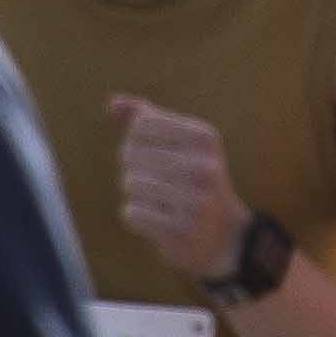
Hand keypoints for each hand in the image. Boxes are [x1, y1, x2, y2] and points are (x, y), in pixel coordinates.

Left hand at [109, 95, 251, 285]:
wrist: (223, 234)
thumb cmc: (193, 179)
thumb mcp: (181, 143)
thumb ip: (147, 118)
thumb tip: (113, 102)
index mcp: (204, 137)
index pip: (141, 124)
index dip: (135, 139)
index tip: (154, 152)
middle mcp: (204, 166)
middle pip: (130, 153)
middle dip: (133, 168)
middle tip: (156, 181)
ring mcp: (194, 200)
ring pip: (130, 183)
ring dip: (136, 194)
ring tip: (159, 200)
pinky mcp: (180, 230)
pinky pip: (132, 213)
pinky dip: (136, 216)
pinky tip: (156, 219)